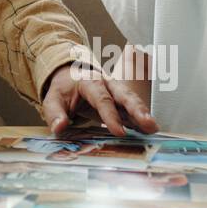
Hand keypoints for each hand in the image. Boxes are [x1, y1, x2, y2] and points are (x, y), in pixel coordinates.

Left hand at [41, 61, 158, 135]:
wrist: (70, 75)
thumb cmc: (63, 90)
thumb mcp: (52, 99)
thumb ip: (54, 113)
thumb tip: (59, 127)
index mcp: (89, 81)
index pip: (102, 99)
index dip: (111, 116)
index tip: (119, 132)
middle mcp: (106, 83)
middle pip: (124, 94)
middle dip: (137, 109)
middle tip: (148, 123)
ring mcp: (116, 90)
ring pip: (132, 100)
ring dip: (143, 114)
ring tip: (154, 128)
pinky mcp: (120, 99)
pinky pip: (132, 108)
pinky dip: (140, 118)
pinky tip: (149, 129)